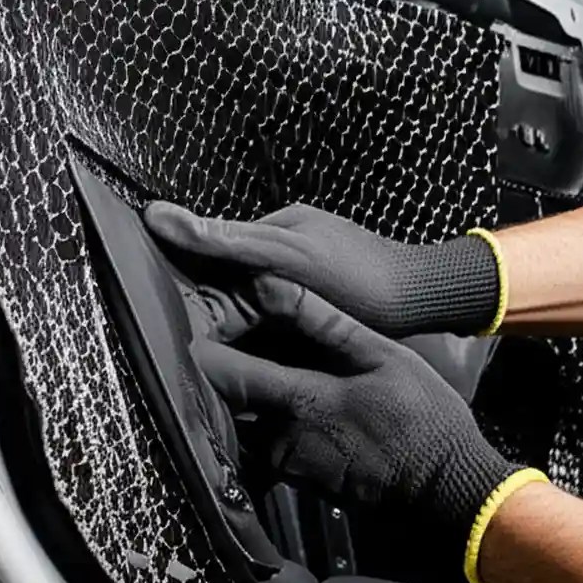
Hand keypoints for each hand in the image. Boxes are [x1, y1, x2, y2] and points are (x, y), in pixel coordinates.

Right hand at [144, 201, 500, 336]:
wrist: (424, 305)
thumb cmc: (360, 276)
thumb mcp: (286, 255)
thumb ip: (227, 241)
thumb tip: (158, 216)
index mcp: (278, 229)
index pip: (216, 250)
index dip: (190, 280)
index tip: (167, 313)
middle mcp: (291, 252)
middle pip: (235, 280)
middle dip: (214, 308)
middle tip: (190, 346)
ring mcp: (308, 281)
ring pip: (256, 307)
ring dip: (238, 331)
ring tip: (213, 361)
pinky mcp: (323, 310)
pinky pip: (281, 326)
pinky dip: (267, 343)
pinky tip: (256, 365)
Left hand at [196, 274, 524, 547]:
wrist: (444, 484)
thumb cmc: (420, 414)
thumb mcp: (381, 354)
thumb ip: (322, 321)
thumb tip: (271, 283)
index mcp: (297, 398)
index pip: (220, 371)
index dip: (197, 343)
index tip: (190, 319)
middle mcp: (278, 436)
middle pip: (219, 400)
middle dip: (208, 369)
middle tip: (205, 335)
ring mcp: (285, 464)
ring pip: (235, 423)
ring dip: (230, 398)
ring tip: (235, 364)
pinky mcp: (294, 480)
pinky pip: (257, 445)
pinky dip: (253, 422)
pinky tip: (268, 403)